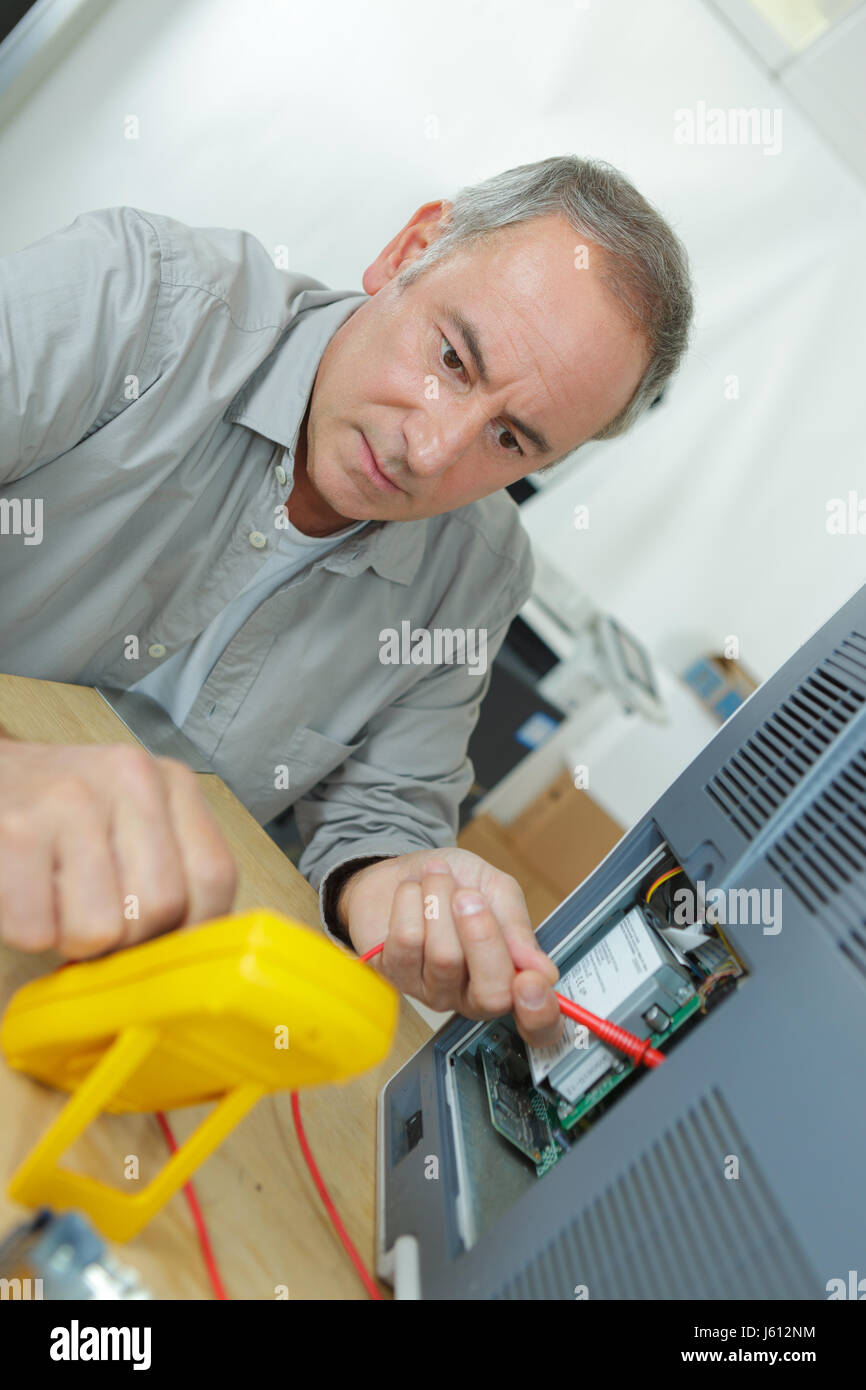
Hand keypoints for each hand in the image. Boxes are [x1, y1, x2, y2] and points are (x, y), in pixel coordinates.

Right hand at [0, 739, 236, 958]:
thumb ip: (174, 870)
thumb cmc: (64, 812)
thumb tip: (198, 954)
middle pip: (161, 906)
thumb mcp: (134, 821)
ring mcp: (70, 799)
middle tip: (95, 920)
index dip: (190, 930)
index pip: (214, 878)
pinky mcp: (16, 829)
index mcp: (171, 782)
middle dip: (125, 939)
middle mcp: (130, 778)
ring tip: (58, 904)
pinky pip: (37, 930)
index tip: (160, 943)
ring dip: (72, 939)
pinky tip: (25, 895)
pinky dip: (28, 933)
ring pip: (100, 928)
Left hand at [338, 847, 564, 1047]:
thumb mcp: (498, 891)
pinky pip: (407, 941)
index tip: (531, 980)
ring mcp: (431, 991)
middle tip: (469, 896)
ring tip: (438, 879)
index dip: (540, 1013)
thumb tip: (541, 970)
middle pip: (491, 993)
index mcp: (509, 979)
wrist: (406, 869)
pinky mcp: (393, 976)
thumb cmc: (457, 883)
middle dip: (482, 936)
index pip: (538, 1025)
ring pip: (445, 958)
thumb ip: (517, 926)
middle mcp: (471, 996)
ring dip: (439, 903)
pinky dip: (410, 903)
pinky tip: (412, 893)